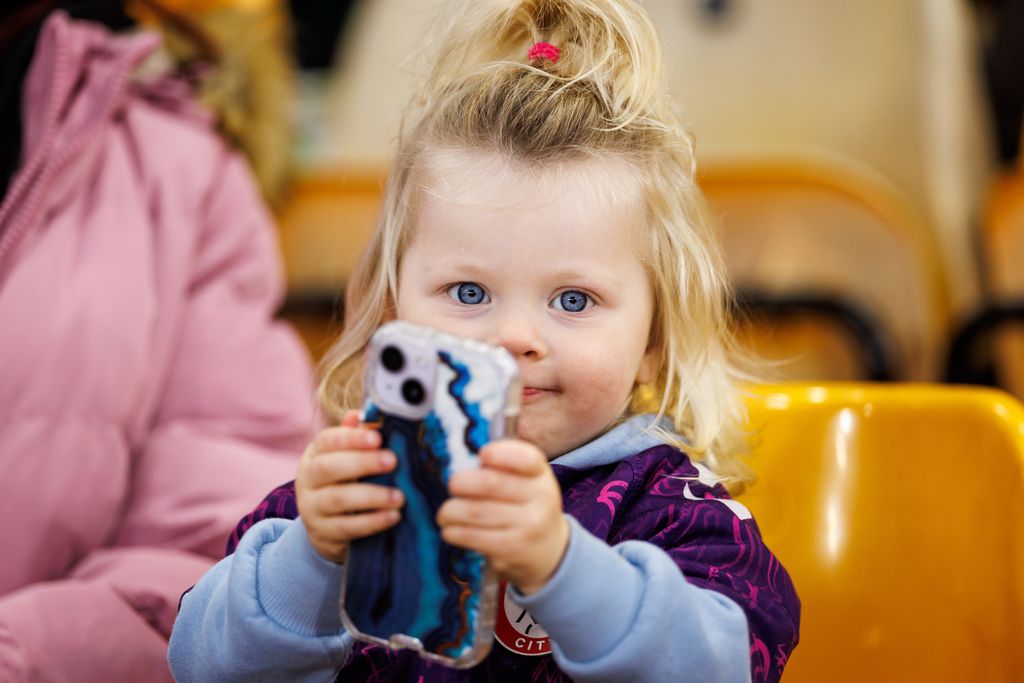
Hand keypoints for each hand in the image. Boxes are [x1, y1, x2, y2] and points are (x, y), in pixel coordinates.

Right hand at [295, 411, 404, 562]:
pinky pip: (347, 527)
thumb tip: (367, 414)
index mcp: (315, 454)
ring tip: (400, 496)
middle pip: (328, 467)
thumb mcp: (348, 459)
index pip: (327, 440)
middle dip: (362, 462)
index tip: (378, 437)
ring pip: (337, 499)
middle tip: (392, 461)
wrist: (326, 527)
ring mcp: (312, 508)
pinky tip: (394, 516)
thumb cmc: (345, 482)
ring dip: (372, 496)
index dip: (351, 438)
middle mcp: (307, 479)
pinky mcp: (322, 533)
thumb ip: (357, 438)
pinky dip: (372, 522)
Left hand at [436, 439, 568, 595]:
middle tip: (452, 486)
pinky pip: (473, 536)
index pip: (526, 458)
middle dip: (462, 482)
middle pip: (490, 483)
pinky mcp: (512, 548)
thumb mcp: (526, 480)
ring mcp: (528, 525)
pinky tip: (449, 529)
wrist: (548, 548)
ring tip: (445, 513)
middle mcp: (540, 498)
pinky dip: (453, 531)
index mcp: (540, 474)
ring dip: (451, 511)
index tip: (482, 455)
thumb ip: (501, 468)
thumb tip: (461, 468)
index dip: (500, 454)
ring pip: (475, 512)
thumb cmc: (526, 504)